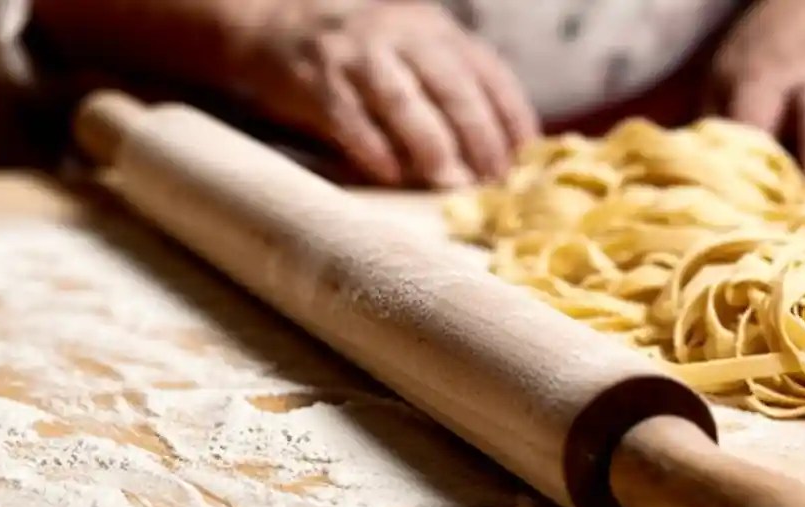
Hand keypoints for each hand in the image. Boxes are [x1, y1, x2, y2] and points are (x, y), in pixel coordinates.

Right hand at [238, 0, 538, 187]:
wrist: (279, 25)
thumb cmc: (362, 57)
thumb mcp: (414, 56)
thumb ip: (451, 93)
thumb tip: (499, 157)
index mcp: (437, 32)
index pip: (489, 73)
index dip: (511, 118)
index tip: (525, 161)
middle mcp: (403, 35)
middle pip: (453, 87)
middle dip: (478, 137)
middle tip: (491, 181)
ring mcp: (359, 54)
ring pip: (404, 100)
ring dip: (431, 145)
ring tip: (449, 182)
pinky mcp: (319, 78)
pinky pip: (350, 116)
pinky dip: (372, 148)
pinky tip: (389, 175)